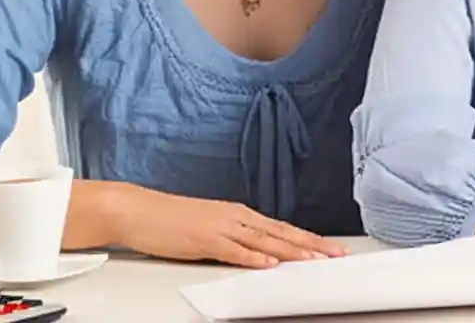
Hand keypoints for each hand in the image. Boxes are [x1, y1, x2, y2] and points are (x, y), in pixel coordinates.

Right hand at [108, 184, 347, 267]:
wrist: (138, 210)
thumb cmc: (170, 220)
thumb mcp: (210, 228)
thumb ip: (234, 239)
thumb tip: (258, 254)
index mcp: (238, 214)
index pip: (281, 228)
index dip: (308, 238)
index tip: (330, 248)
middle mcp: (235, 217)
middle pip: (281, 233)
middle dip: (311, 245)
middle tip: (336, 255)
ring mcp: (220, 227)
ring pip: (264, 240)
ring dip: (291, 251)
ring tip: (315, 260)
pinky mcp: (203, 239)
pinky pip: (233, 250)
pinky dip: (253, 258)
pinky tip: (269, 264)